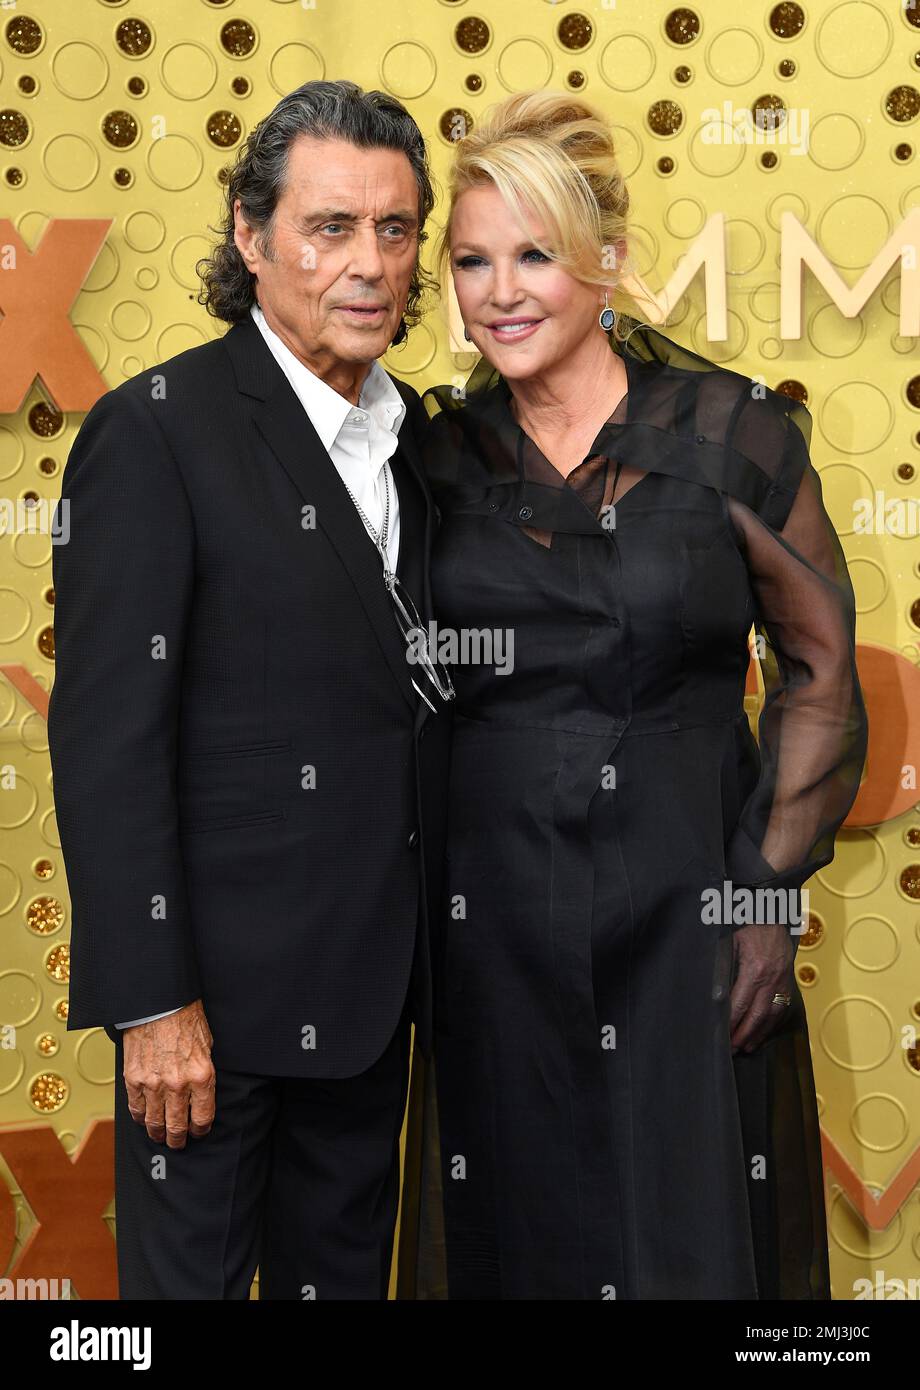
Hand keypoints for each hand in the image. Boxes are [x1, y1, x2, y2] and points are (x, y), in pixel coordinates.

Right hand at [122, 999, 214, 1147]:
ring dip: (158, 1133)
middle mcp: (178, 1084)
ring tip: (160, 1136)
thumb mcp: (207, 1046)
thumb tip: (200, 1094)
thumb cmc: (186, 1019)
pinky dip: (139, 1117)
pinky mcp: (133, 1078)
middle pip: (177, 1126)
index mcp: (201, 1076)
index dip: (201, 1129)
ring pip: (154, 1122)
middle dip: (178, 1139)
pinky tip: (143, 1119)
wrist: (160, 1002)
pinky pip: (135, 1108)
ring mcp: (153, 1083)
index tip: (198, 1132)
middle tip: (178, 1143)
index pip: (203, 1117)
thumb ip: (203, 1073)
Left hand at [729, 921, 794, 1054]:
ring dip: (760, 1033)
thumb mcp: (729, 942)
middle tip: (733, 1050)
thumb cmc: (746, 924)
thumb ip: (722, 966)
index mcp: (754, 970)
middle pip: (757, 1015)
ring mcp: (782, 980)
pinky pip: (783, 1006)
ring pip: (772, 1014)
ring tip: (748, 1047)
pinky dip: (773, 1022)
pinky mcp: (788, 979)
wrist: (771, 911)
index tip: (721, 1035)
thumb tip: (711, 992)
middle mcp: (771, 979)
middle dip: (744, 1034)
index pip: (740, 1004)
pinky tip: (765, 1031)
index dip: (731, 1023)